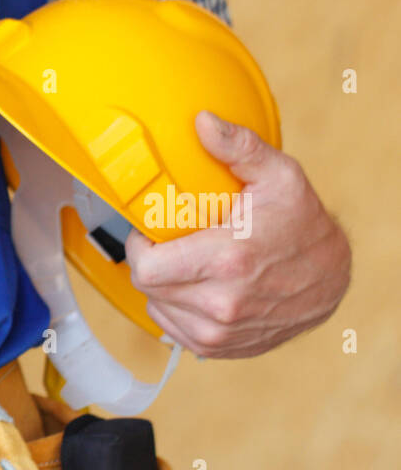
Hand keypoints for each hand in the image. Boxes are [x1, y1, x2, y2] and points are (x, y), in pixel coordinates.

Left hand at [124, 111, 350, 358]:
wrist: (331, 279)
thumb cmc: (302, 226)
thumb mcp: (279, 177)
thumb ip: (238, 147)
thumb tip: (203, 122)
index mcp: (226, 261)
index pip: (146, 267)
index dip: (139, 247)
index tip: (151, 231)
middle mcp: (221, 303)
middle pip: (148, 287)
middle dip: (151, 262)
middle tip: (170, 243)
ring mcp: (219, 331)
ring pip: (157, 308)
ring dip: (163, 287)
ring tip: (188, 265)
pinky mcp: (218, 347)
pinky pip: (172, 329)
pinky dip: (176, 308)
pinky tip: (197, 288)